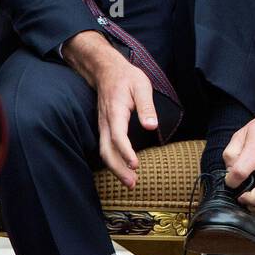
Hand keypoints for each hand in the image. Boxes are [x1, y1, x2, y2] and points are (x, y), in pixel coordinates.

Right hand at [77, 44, 156, 188]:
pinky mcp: (105, 128)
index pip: (117, 136)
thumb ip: (147, 106)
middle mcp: (105, 122)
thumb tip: (151, 126)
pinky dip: (114, 161)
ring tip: (131, 182)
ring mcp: (103, 126)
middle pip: (106, 150)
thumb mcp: (142, 86)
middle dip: (118, 169)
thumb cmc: (127, 77)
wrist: (107, 70)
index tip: (135, 164)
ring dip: (115, 169)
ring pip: (104, 151)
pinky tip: (125, 169)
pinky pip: (106, 148)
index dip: (125, 152)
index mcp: (115, 111)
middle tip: (132, 183)